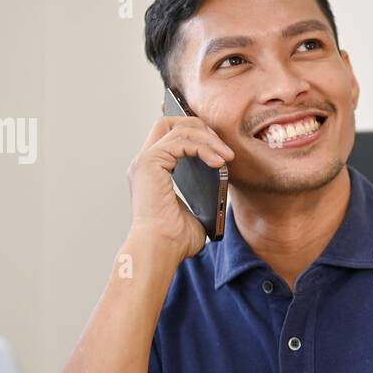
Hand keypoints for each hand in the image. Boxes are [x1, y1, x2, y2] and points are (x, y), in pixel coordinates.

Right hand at [126, 113, 234, 260]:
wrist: (161, 249)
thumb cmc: (175, 240)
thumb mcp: (196, 212)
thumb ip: (203, 196)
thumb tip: (220, 190)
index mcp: (153, 172)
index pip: (169, 135)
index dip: (195, 133)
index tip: (219, 147)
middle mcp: (145, 162)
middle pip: (170, 122)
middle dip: (200, 128)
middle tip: (223, 148)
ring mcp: (145, 161)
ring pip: (178, 129)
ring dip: (208, 139)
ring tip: (227, 157)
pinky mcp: (150, 162)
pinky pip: (181, 140)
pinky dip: (203, 147)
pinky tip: (219, 162)